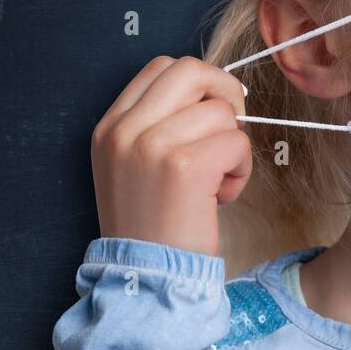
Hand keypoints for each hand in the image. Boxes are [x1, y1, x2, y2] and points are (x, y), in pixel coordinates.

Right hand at [89, 56, 251, 256]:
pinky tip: (220, 197)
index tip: (208, 115)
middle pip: (191, 69)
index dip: (197, 84)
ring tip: (216, 181)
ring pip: (221, 110)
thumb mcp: (135, 166)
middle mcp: (124, 131)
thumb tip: (213, 93)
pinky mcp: (184, 166)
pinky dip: (240, 170)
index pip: (160, 67)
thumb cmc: (154, 226)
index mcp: (109, 127)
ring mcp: (150, 145)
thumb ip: (160, 125)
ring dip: (233, 145)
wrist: (146, 282)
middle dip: (224, 93)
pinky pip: (236, 142)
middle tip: (230, 131)